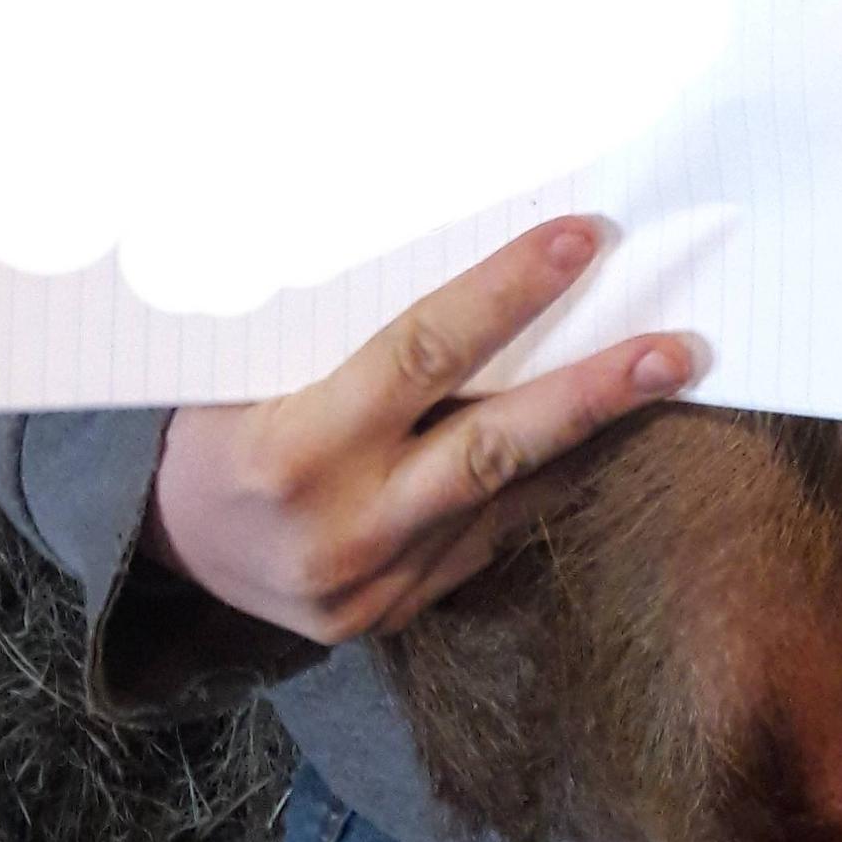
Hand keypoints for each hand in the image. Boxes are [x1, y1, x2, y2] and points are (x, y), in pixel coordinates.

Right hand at [141, 218, 690, 642]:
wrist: (163, 553)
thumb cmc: (210, 419)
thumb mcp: (246, 364)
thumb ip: (342, 324)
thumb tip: (463, 227)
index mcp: (291, 447)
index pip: (419, 354)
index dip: (505, 294)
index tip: (583, 239)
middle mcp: (339, 526)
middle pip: (490, 448)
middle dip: (591, 393)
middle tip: (677, 350)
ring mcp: (372, 585)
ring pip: (504, 500)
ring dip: (591, 436)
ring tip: (666, 377)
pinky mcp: (395, 614)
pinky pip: (490, 539)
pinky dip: (547, 484)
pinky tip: (603, 437)